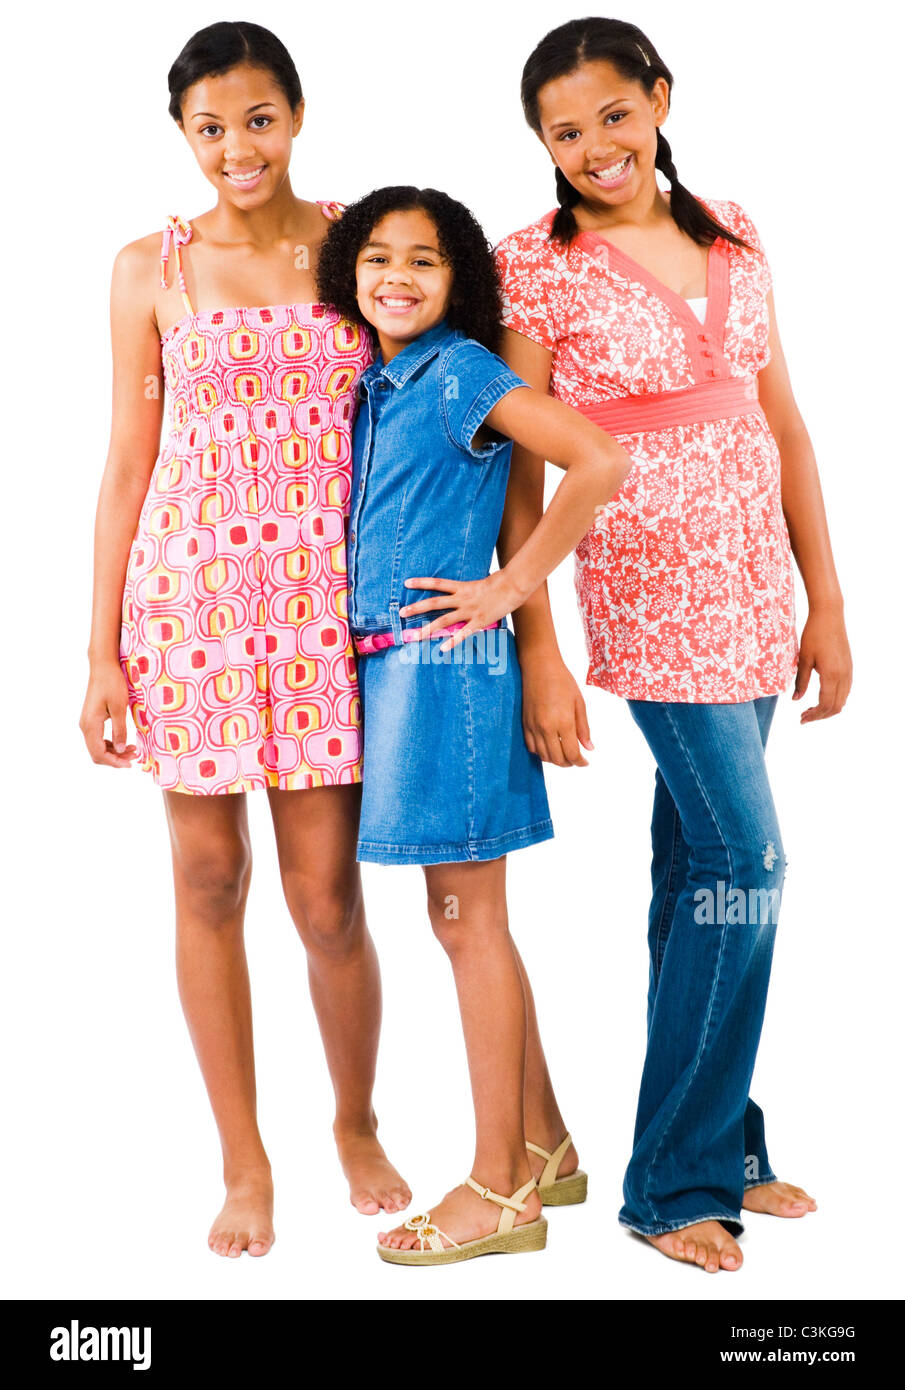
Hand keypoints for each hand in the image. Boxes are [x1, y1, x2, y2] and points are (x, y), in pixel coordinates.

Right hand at [80, 660, 139, 767]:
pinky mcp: (91, 718)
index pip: (98, 753)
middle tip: (135, 756)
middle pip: (96, 753)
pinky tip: (123, 742)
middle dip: (115, 759)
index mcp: (90, 724)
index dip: (114, 762)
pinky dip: (110, 744)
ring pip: (97, 746)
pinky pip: (98, 738)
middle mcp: (85, 726)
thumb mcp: (119, 707)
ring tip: (132, 750)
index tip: (130, 764)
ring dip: (113, 752)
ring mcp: (87, 722)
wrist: (103, 666)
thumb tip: (119, 750)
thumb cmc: (112, 683)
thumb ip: (119, 730)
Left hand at [399, 571, 521, 651]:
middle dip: (417, 608)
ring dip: (428, 628)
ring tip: (415, 636)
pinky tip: (442, 649)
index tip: (406, 583)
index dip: (421, 582)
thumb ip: (468, 590)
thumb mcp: (479, 583)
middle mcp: (462, 598)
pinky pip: (463, 634)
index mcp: (461, 587)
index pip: (437, 583)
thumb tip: (460, 592)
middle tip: (400, 612)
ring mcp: (469, 611)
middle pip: (435, 603)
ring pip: (444, 620)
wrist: (513, 586)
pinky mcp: (479, 622)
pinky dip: (452, 642)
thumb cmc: (499, 584)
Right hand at [520, 651, 592, 766]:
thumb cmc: (562, 681)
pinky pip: (532, 747)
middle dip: (569, 763)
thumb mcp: (579, 703)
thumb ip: (583, 728)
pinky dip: (541, 752)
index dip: (580, 762)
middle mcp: (547, 728)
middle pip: (558, 759)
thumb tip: (589, 748)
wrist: (539, 667)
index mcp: (564, 722)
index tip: (585, 762)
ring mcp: (534, 727)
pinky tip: (549, 746)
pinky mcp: (525, 724)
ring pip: (544, 756)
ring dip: (555, 760)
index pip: (572, 753)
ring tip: (564, 754)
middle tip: (576, 759)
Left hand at [792, 605, 851, 721]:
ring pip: (842, 700)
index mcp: (832, 675)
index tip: (801, 719)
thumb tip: (796, 699)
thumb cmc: (813, 635)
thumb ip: (801, 681)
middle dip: (820, 716)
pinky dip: (835, 699)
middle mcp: (844, 675)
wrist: (829, 615)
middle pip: (836, 706)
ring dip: (828, 709)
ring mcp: (849, 671)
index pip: (825, 704)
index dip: (814, 715)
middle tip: (803, 717)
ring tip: (810, 709)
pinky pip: (845, 690)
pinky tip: (822, 697)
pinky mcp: (849, 666)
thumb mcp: (803, 659)